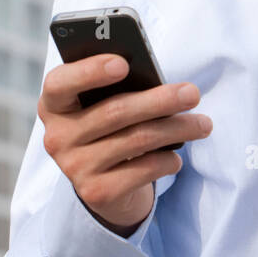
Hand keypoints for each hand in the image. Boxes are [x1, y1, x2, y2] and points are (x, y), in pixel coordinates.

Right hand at [37, 53, 210, 232]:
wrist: (103, 182)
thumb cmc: (110, 125)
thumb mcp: (104, 103)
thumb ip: (118, 87)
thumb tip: (157, 81)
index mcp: (54, 104)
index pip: (60, 83)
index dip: (89, 72)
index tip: (123, 63)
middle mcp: (57, 137)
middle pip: (115, 112)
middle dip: (160, 101)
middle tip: (192, 93)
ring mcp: (74, 167)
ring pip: (137, 139)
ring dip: (177, 129)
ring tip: (203, 124)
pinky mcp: (96, 193)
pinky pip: (143, 170)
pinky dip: (167, 161)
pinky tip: (177, 157)